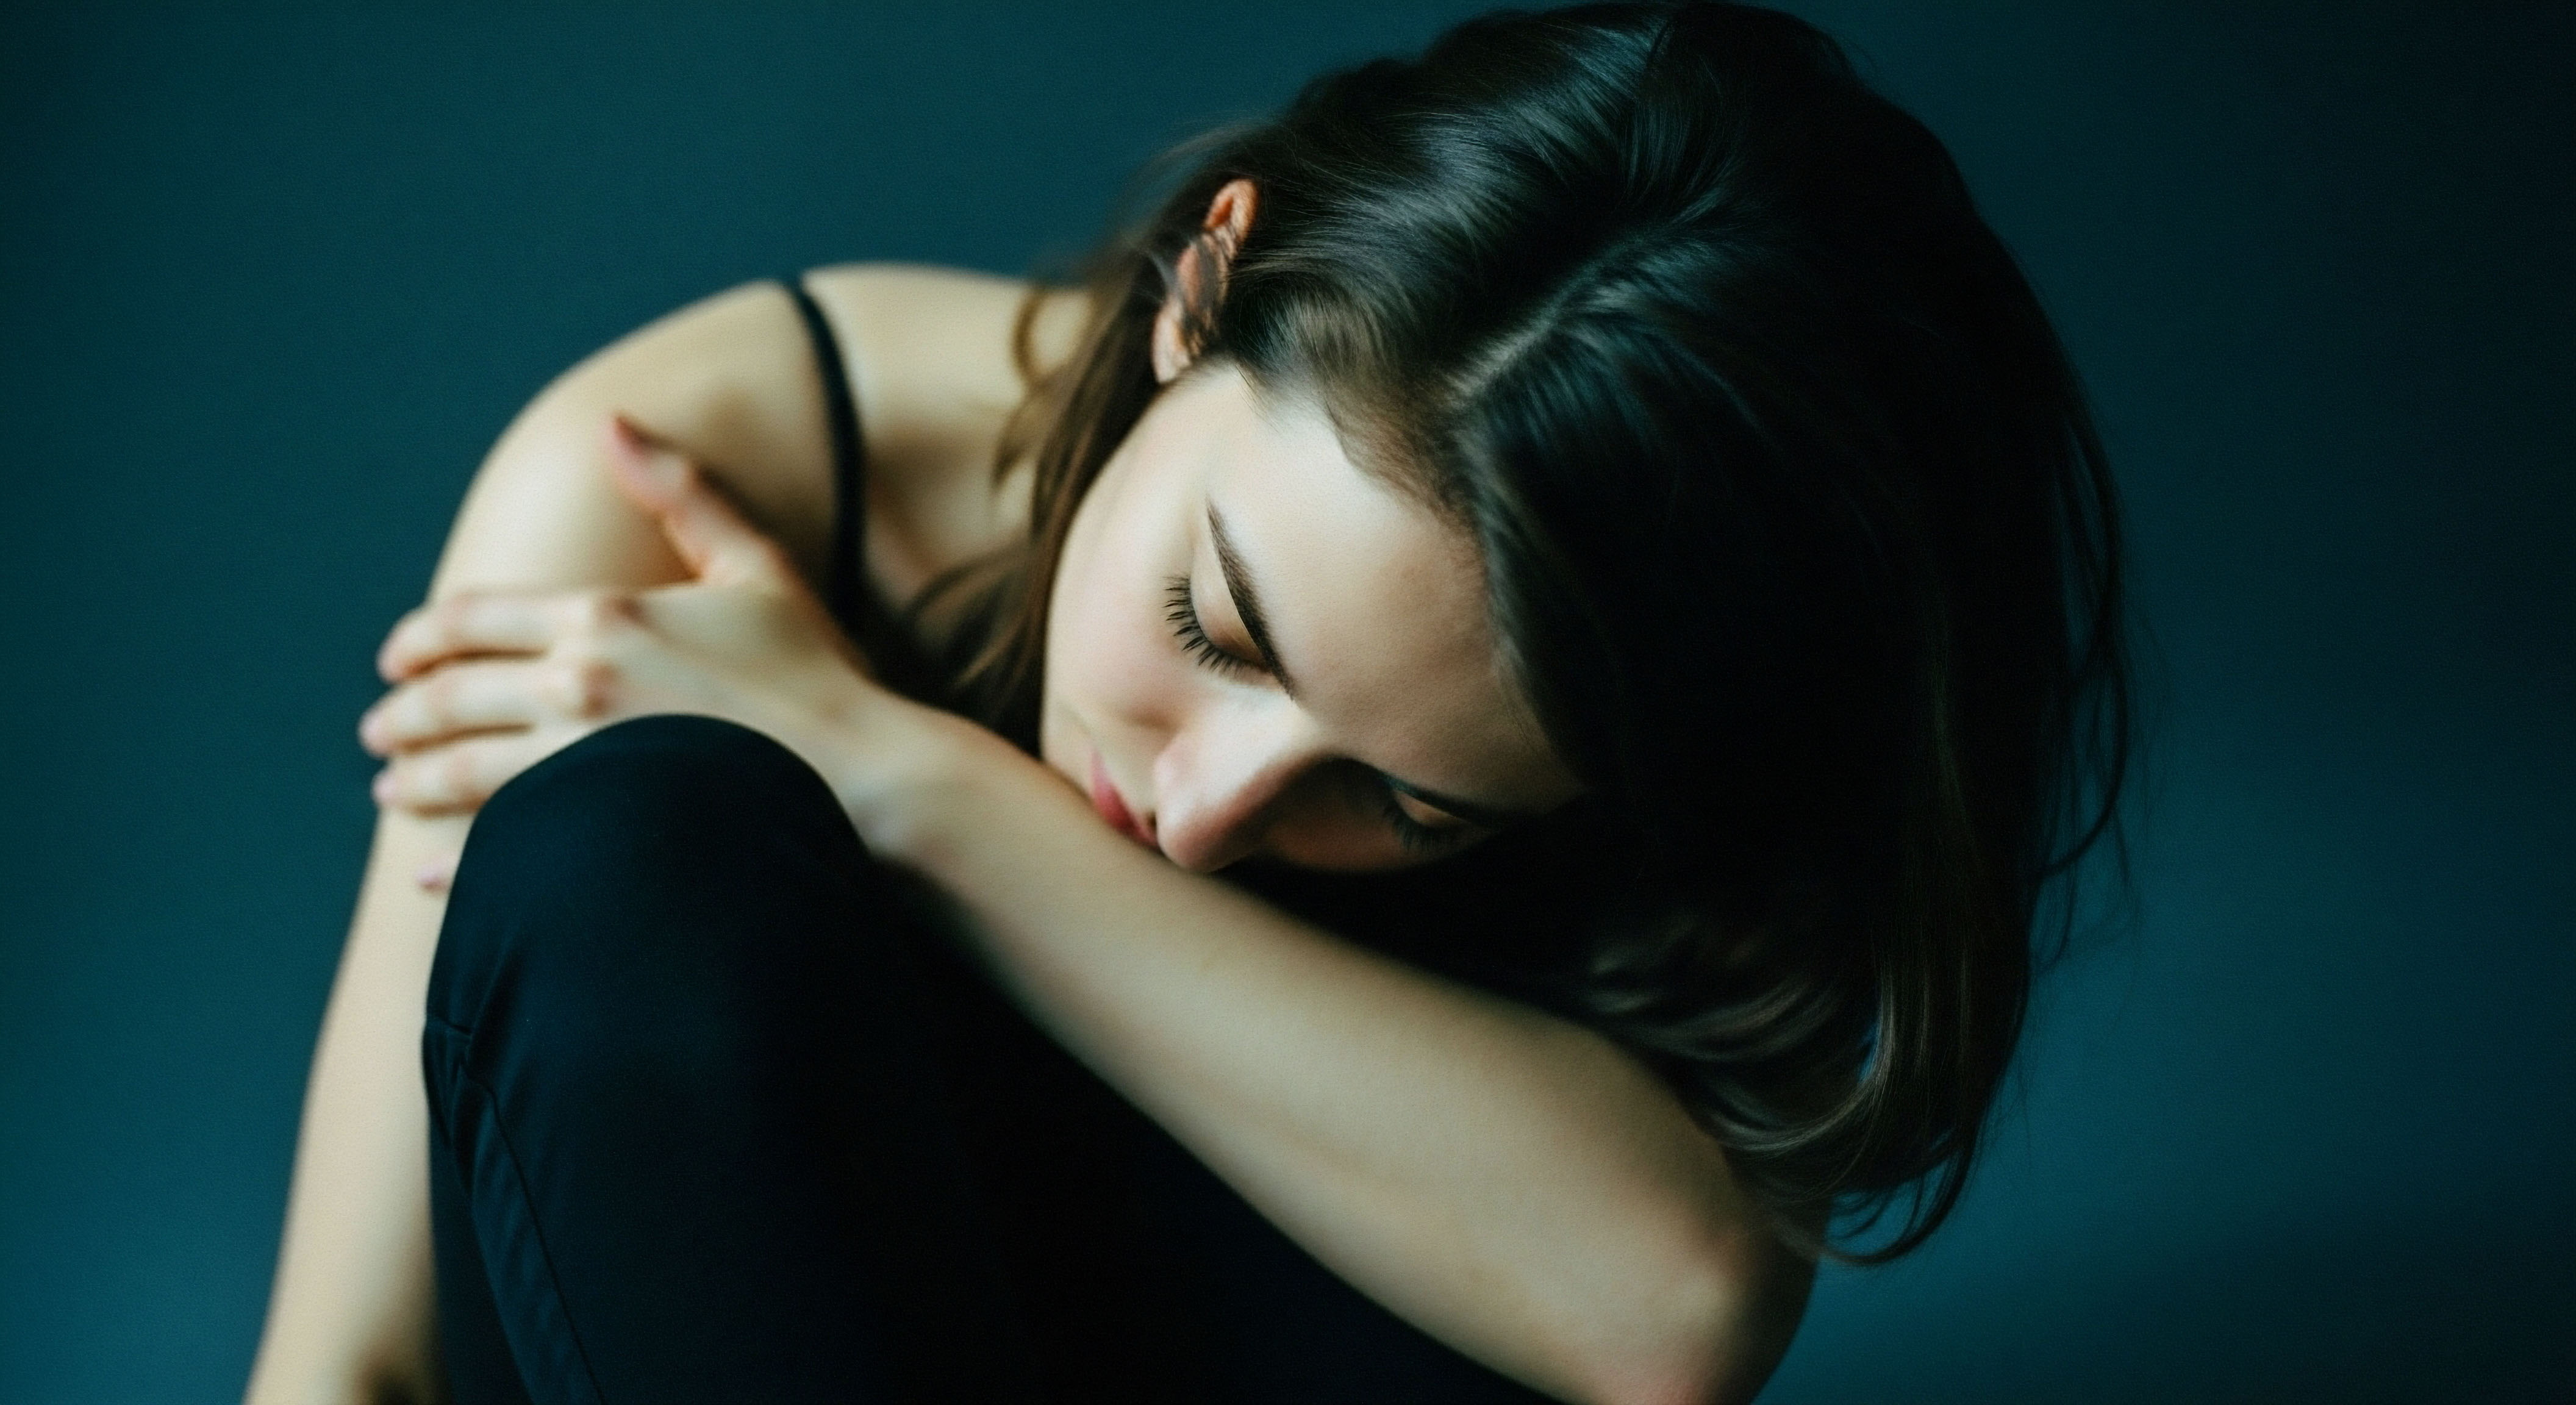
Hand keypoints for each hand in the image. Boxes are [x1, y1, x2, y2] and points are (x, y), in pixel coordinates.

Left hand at [360, 417, 901, 887]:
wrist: (863, 775)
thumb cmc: (820, 675)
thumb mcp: (758, 568)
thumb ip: (684, 494)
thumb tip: (614, 424)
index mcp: (605, 615)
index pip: (470, 619)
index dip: (421, 637)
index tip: (399, 657)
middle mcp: (578, 685)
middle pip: (449, 696)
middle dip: (403, 712)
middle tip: (381, 728)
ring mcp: (582, 766)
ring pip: (458, 771)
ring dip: (412, 778)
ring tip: (393, 787)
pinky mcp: (600, 835)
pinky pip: (496, 851)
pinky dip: (452, 864)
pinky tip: (427, 871)